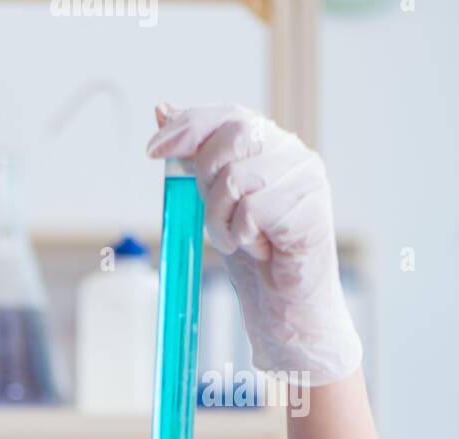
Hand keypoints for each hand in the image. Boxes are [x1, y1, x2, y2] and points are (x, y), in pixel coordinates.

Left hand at [146, 102, 361, 385]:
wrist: (284, 305)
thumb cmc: (252, 255)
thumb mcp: (212, 201)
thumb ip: (194, 158)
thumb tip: (163, 109)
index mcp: (269, 145)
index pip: (226, 115)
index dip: (187, 126)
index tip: (152, 150)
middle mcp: (292, 153)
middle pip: (231, 137)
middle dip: (206, 180)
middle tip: (217, 218)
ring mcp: (306, 178)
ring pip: (237, 179)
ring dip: (222, 220)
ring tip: (242, 240)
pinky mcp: (311, 208)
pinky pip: (253, 210)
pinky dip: (244, 236)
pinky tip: (261, 250)